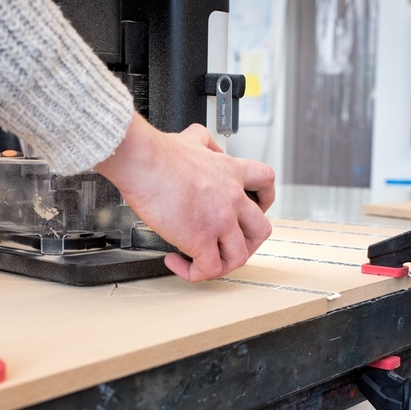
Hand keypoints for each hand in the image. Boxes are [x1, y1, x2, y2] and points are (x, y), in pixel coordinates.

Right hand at [94, 114, 274, 281]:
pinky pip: (208, 269)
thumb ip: (203, 141)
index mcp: (231, 172)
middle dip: (247, 243)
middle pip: (262, 230)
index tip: (252, 208)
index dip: (264, 200)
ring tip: (201, 261)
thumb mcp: (192, 137)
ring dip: (222, 264)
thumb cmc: (158, 153)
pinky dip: (193, 272)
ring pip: (239, 256)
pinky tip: (175, 261)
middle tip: (226, 244)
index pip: (266, 183)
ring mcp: (220, 221)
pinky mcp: (200, 239)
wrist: (144, 161)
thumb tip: (203, 143)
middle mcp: (232, 198)